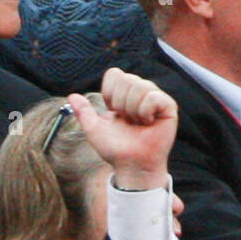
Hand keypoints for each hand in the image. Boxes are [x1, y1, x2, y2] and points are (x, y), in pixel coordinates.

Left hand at [69, 68, 176, 190]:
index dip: (109, 94)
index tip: (113, 113)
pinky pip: (152, 97)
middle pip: (126, 78)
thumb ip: (84, 112)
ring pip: (139, 86)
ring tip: (137, 123)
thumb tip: (71, 95)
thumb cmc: (116, 149)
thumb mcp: (94, 129)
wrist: (131, 165)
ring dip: (132, 110)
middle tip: (127, 121)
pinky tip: (148, 123)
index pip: (114, 74)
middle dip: (120, 103)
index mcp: (124, 93)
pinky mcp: (168, 107)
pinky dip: (145, 112)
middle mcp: (141, 92)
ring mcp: (156, 98)